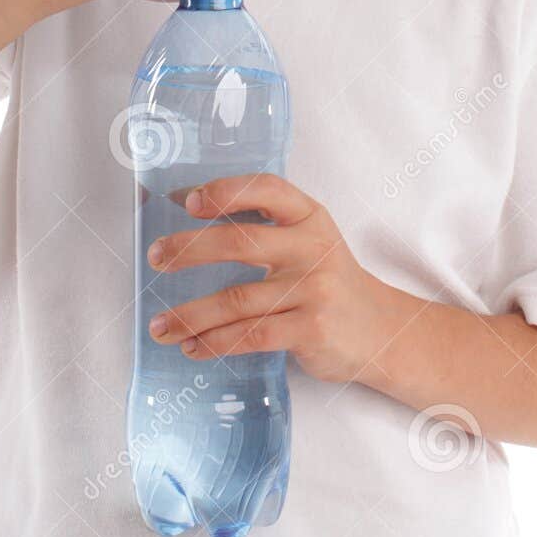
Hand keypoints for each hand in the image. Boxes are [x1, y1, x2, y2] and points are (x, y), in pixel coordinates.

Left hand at [145, 174, 400, 382]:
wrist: (381, 330)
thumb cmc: (329, 281)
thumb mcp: (310, 241)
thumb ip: (267, 229)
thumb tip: (190, 227)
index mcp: (310, 217)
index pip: (267, 189)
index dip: (225, 191)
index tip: (188, 201)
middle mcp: (312, 248)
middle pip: (240, 242)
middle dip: (189, 249)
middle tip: (155, 257)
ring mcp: (313, 290)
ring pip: (236, 299)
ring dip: (190, 314)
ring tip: (160, 326)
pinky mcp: (310, 330)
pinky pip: (250, 336)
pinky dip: (214, 343)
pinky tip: (192, 347)